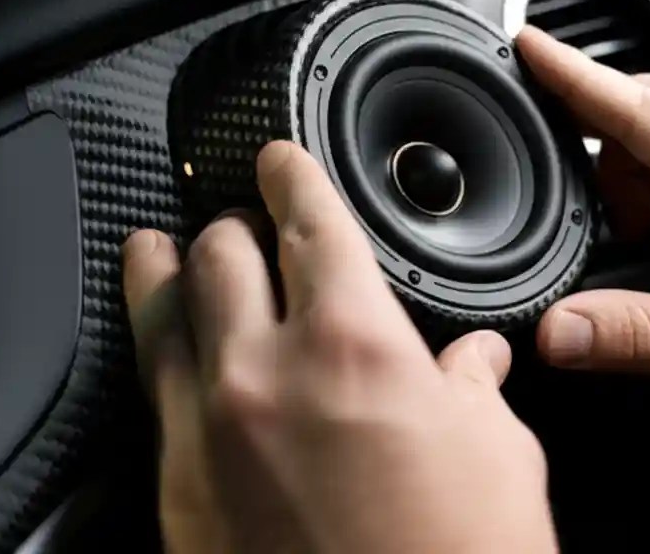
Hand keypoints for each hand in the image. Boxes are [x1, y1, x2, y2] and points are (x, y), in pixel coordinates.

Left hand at [123, 142, 556, 553]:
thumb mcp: (498, 462)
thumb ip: (477, 388)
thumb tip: (476, 360)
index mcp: (353, 344)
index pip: (307, 220)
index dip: (290, 174)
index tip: (280, 161)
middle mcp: (264, 371)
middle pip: (221, 251)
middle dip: (236, 226)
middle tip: (246, 226)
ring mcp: (206, 429)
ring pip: (160, 308)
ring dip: (166, 270)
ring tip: (160, 251)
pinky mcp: (174, 488)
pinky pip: (151, 392)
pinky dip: (161, 356)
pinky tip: (170, 355)